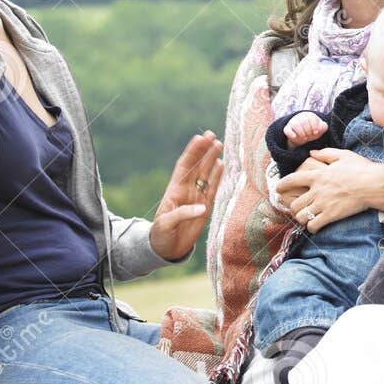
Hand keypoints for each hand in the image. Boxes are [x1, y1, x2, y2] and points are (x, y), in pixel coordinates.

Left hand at [149, 132, 224, 261]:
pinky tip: (222, 164)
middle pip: (197, 166)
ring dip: (212, 159)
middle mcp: (187, 189)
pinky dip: (218, 176)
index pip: (185, 166)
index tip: (200, 138)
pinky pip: (214, 188)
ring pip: (206, 174)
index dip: (192, 152)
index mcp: (175, 190)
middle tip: (212, 134)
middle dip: (204, 150)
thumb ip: (182, 214)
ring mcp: (197, 196)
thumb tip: (202, 207)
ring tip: (219, 144)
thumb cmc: (161, 235)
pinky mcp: (206, 206)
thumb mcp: (166, 224)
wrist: (166, 249)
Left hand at [274, 148, 383, 231]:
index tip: (278, 189)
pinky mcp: (331, 215)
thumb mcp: (343, 155)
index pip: (292, 180)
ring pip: (301, 216)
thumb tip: (311, 152)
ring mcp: (323, 203)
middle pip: (294, 204)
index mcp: (318, 175)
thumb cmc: (361, 168)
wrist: (374, 184)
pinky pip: (313, 225)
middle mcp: (317, 190)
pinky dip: (312, 227)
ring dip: (302, 218)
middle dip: (294, 208)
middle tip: (299, 208)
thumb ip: (325, 153)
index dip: (282, 185)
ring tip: (307, 218)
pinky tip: (317, 225)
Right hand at [284, 112, 327, 144]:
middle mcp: (300, 117)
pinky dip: (291, 134)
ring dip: (301, 132)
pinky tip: (296, 137)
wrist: (304, 136)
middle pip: (304, 121)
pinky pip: (287, 130)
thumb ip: (324, 127)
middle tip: (310, 136)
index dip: (314, 126)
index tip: (316, 133)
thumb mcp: (320, 129)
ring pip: (295, 124)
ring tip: (305, 138)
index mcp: (309, 115)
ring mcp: (293, 122)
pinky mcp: (287, 128)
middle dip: (308, 130)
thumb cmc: (313, 130)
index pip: (311, 118)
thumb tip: (321, 127)